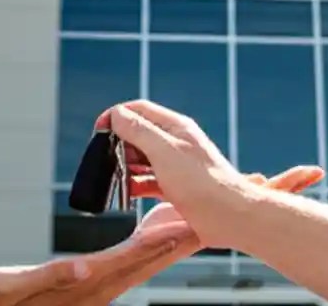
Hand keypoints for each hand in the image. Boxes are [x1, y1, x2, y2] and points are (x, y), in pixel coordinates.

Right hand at [0, 221, 191, 304]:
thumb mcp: (9, 287)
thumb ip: (48, 277)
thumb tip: (84, 268)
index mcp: (78, 289)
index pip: (124, 263)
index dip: (153, 244)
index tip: (179, 228)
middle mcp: (90, 294)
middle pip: (139, 266)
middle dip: (170, 245)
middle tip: (200, 224)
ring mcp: (88, 295)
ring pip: (134, 269)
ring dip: (160, 249)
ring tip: (185, 228)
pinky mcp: (81, 293)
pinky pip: (119, 271)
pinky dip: (138, 253)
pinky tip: (145, 241)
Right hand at [97, 99, 303, 248]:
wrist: (230, 217)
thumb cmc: (201, 182)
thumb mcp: (164, 151)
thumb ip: (139, 131)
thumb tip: (116, 115)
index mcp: (175, 127)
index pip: (139, 110)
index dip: (116, 116)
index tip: (98, 131)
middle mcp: (175, 143)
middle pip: (138, 134)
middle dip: (118, 144)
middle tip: (104, 160)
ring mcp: (176, 165)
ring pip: (142, 159)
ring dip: (125, 166)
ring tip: (113, 178)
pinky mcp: (176, 187)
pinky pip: (149, 181)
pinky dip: (135, 185)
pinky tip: (126, 194)